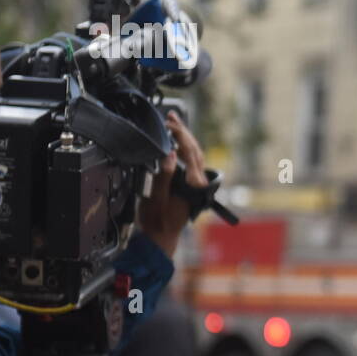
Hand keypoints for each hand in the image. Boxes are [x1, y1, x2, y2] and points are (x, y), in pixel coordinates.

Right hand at [139, 110, 208, 258]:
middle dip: (184, 132)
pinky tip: (176, 143)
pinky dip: (184, 149)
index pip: (190, 153)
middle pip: (196, 151)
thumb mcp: (156, 198)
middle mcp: (199, 184)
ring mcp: (197, 185)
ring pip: (195, 155)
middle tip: (172, 117)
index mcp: (194, 186)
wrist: (160, 238)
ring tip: (174, 124)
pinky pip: (191, 162)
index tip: (170, 124)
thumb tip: (170, 154)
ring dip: (185, 138)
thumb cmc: (158, 221)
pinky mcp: (191, 186)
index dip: (180, 136)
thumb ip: (164, 176)